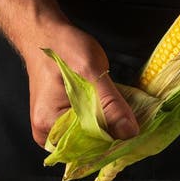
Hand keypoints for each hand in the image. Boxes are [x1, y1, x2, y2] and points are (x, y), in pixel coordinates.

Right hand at [21, 23, 139, 146]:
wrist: (45, 34)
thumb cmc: (63, 47)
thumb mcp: (92, 71)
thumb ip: (111, 104)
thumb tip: (129, 132)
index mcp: (49, 122)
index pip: (91, 146)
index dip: (116, 137)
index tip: (134, 124)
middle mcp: (46, 132)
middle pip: (90, 145)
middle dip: (112, 131)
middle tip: (126, 109)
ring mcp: (51, 128)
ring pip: (89, 138)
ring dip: (107, 125)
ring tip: (114, 105)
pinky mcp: (58, 122)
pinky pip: (84, 130)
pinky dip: (99, 120)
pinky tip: (104, 107)